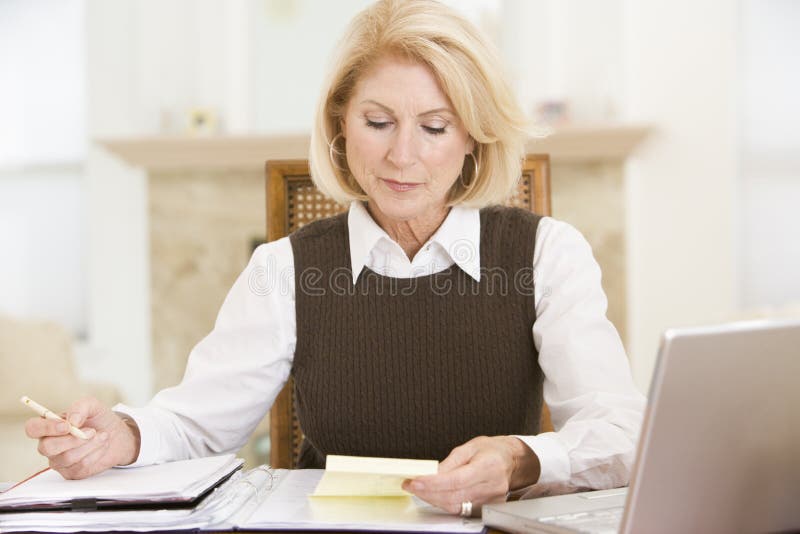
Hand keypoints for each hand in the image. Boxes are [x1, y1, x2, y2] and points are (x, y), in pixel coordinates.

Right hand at [24, 396, 140, 479]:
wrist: (117, 436)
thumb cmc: (99, 420)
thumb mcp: (93, 406)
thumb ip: (81, 407)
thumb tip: (73, 420)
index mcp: (49, 425)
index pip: (32, 428)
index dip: (46, 428)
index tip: (67, 426)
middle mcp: (49, 444)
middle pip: (47, 447)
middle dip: (73, 439)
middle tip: (92, 431)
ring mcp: (59, 461)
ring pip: (67, 457)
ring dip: (90, 445)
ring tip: (103, 435)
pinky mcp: (71, 473)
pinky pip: (80, 466)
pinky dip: (96, 454)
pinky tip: (102, 446)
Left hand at [401, 435, 540, 514]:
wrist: (511, 461)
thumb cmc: (492, 451)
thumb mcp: (470, 447)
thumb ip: (450, 461)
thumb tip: (432, 473)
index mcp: (487, 467)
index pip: (456, 480)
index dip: (433, 483)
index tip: (415, 481)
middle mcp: (491, 486)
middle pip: (453, 496)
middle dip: (427, 492)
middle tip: (411, 485)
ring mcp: (490, 500)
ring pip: (455, 506)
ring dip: (433, 499)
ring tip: (419, 489)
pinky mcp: (486, 507)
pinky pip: (461, 509)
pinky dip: (444, 503)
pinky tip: (434, 495)